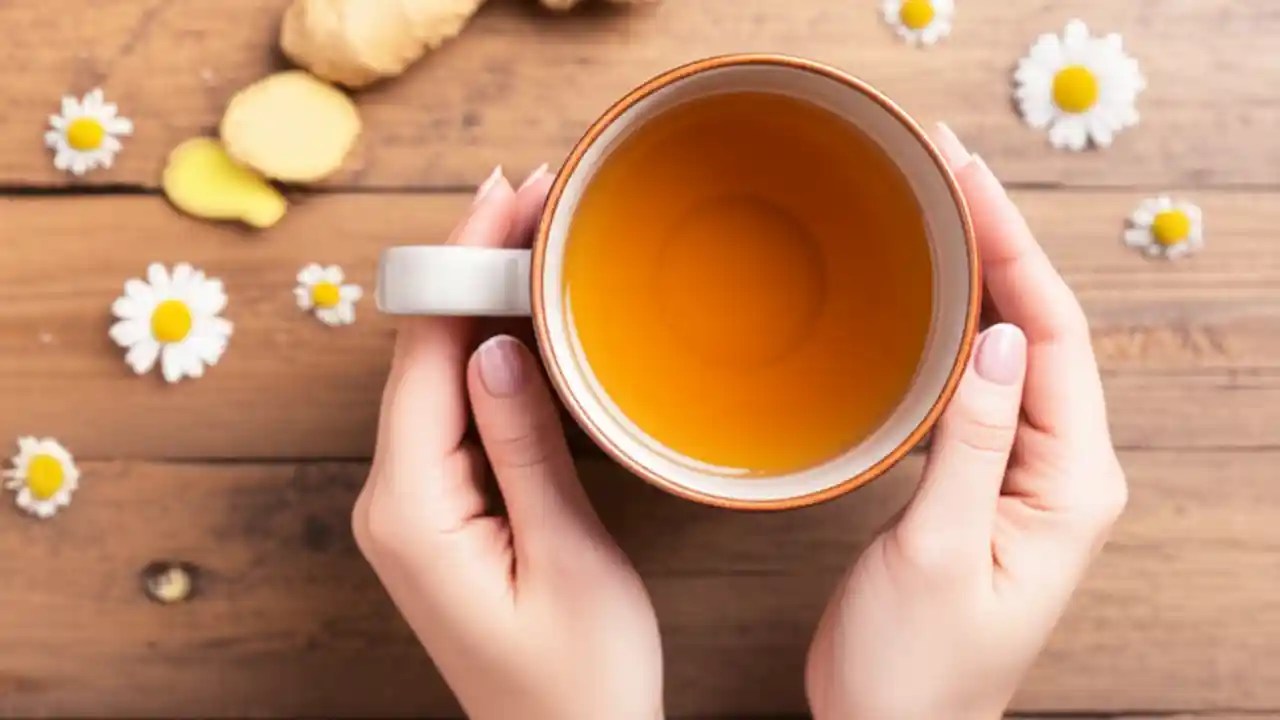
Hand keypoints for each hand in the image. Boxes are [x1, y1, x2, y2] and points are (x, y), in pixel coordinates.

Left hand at [353, 167, 663, 719]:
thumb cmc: (578, 682)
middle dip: (468, 265)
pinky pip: (451, 410)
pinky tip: (519, 315)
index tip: (508, 197)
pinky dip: (484, 351)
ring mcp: (411, 506)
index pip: (426, 353)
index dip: (461, 264)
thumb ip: (524, 449)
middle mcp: (392, 501)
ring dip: (478, 300)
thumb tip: (500, 346)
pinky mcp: (440, 509)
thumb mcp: (568, 560)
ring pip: (435, 374)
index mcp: (411, 509)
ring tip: (529, 233)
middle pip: (421, 352)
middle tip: (532, 194)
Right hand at [805, 126, 1127, 719]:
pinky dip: (951, 331)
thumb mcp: (939, 553)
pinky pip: (978, 385)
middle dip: (997, 240)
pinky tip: (923, 302)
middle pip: (1042, 327)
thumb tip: (1001, 339)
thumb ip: (975, 446)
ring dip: (976, 276)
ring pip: (1011, 349)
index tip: (964, 181)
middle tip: (942, 167)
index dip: (1012, 248)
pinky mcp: (983, 481)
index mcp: (1072, 485)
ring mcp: (1024, 474)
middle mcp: (1061, 470)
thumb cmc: (915, 667)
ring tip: (934, 210)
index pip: (1055, 337)